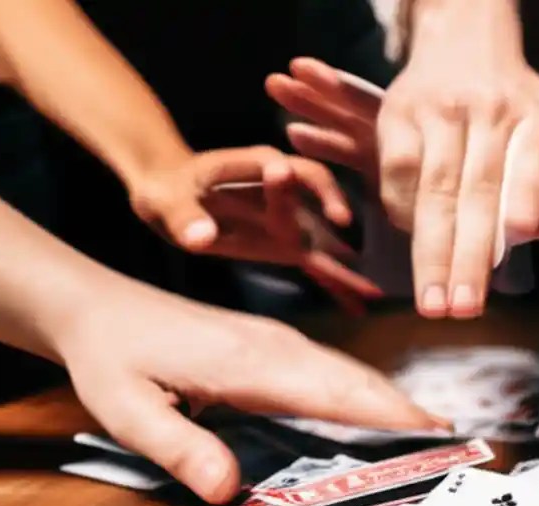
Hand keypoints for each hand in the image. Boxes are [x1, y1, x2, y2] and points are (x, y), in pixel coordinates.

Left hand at [56, 284, 446, 502]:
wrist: (96, 307)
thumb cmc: (112, 358)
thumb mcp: (128, 409)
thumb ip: (178, 447)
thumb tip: (229, 490)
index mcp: (252, 363)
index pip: (336, 393)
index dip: (388, 417)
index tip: (436, 437)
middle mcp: (277, 347)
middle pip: (359, 382)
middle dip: (409, 414)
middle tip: (458, 449)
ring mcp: (279, 342)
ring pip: (352, 374)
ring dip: (394, 403)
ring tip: (436, 437)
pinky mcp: (273, 346)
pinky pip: (335, 372)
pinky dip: (367, 394)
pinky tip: (379, 413)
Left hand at [127, 146, 382, 314]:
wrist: (171, 193)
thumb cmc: (167, 189)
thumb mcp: (167, 200)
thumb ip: (186, 219)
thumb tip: (202, 239)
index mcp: (259, 166)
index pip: (292, 172)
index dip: (309, 188)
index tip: (316, 201)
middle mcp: (285, 191)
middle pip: (317, 201)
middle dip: (334, 213)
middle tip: (345, 238)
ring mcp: (290, 219)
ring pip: (326, 242)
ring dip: (346, 266)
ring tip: (372, 291)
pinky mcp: (287, 245)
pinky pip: (317, 265)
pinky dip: (337, 284)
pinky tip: (359, 305)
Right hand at [268, 56, 538, 313]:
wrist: (462, 38)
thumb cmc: (516, 99)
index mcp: (532, 116)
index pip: (526, 161)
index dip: (523, 194)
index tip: (520, 232)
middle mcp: (485, 113)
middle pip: (473, 192)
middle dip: (468, 256)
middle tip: (463, 307)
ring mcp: (437, 114)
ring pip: (431, 192)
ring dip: (430, 253)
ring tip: (433, 302)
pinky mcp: (397, 115)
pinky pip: (397, 176)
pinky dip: (404, 217)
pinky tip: (414, 252)